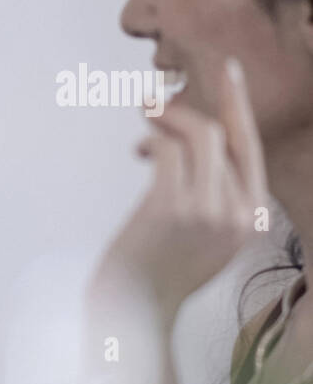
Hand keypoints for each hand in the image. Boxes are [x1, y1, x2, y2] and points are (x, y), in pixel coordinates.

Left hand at [91, 58, 267, 318]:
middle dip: (185, 110)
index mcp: (251, 218)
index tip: (227, 70)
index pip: (250, 148)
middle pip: (221, 135)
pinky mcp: (173, 209)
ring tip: (142, 122)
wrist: (132, 313)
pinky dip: (152, 140)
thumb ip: (211, 195)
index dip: (238, 104)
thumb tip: (190, 144)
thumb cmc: (157, 272)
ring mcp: (209, 211)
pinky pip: (168, 150)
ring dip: (165, 119)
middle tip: (150, 102)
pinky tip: (139, 152)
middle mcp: (238, 213)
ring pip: (197, 136)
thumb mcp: (202, 236)